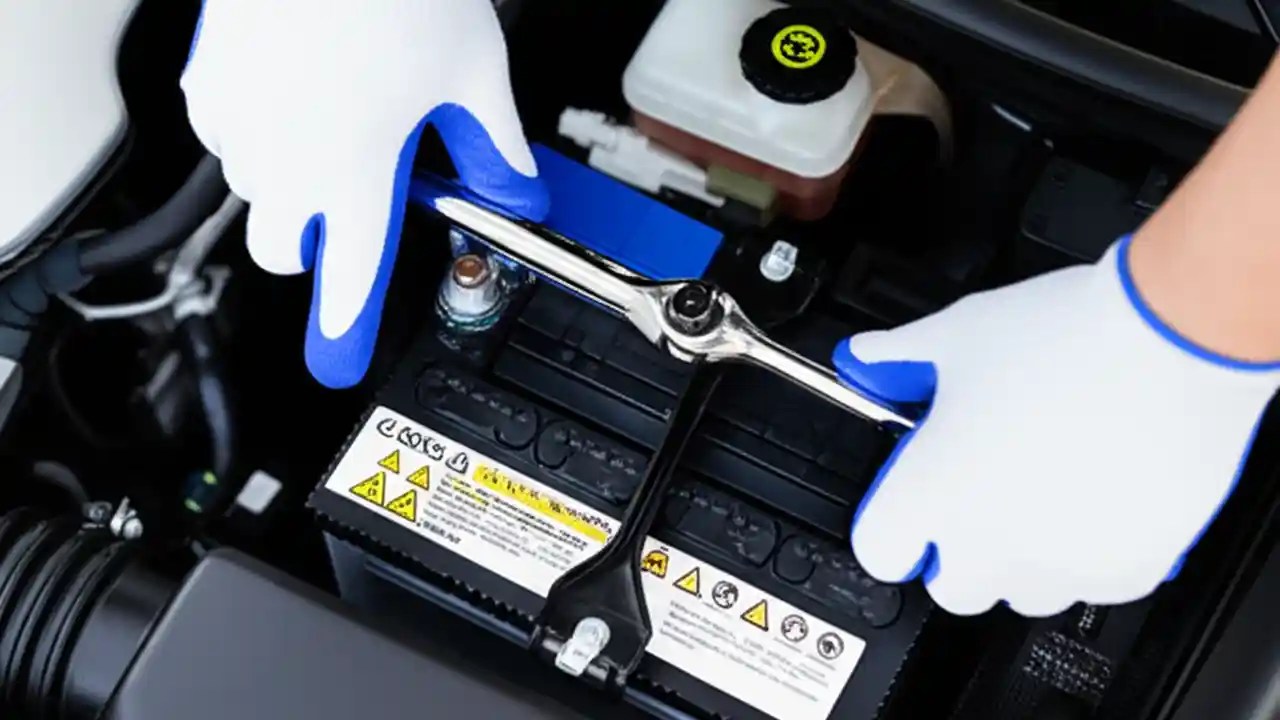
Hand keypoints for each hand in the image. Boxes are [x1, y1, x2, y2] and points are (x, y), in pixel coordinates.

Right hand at [180, 0, 547, 386]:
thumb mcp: (475, 74)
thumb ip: (497, 149)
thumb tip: (518, 190)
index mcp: (355, 172)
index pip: (350, 278)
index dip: (346, 330)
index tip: (339, 363)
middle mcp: (286, 158)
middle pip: (282, 252)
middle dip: (316, 248)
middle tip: (354, 210)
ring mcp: (238, 122)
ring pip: (252, 193)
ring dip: (288, 186)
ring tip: (337, 127)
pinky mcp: (207, 82)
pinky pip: (224, 138)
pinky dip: (255, 135)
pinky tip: (296, 94)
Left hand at [834, 235, 1279, 616]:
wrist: (1174, 340)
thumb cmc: (1068, 337)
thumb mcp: (958, 334)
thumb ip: (898, 360)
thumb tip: (865, 361)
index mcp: (936, 492)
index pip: (880, 550)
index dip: (891, 525)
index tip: (906, 506)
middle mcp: (993, 542)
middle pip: (950, 588)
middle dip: (954, 550)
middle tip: (976, 494)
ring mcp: (1063, 563)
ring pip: (1022, 593)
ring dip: (1021, 559)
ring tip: (1040, 494)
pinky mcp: (1128, 568)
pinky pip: (1091, 586)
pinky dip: (1087, 556)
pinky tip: (1095, 499)